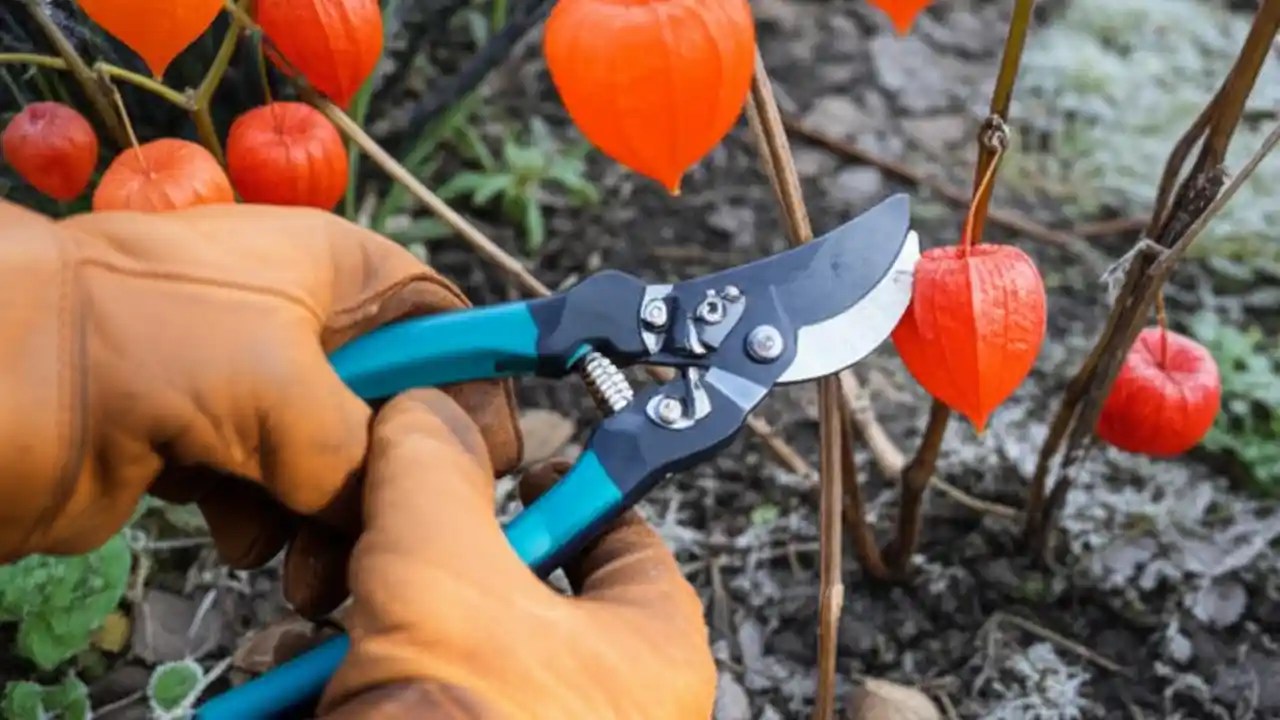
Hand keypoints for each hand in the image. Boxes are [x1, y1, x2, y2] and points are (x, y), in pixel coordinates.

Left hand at [0, 200, 520, 615]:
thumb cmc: (136, 338)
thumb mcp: (287, 390)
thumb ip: (368, 456)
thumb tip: (394, 511)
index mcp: (339, 270)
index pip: (445, 326)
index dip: (469, 392)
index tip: (480, 464)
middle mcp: (304, 324)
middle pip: (395, 412)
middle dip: (393, 483)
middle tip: (388, 538)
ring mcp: (253, 387)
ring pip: (337, 469)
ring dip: (332, 526)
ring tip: (304, 565)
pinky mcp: (210, 446)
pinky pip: (278, 499)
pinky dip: (272, 530)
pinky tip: (244, 539)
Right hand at [319, 389, 716, 718]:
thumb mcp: (441, 569)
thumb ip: (433, 472)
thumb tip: (423, 413)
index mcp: (650, 647)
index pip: (620, 530)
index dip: (556, 481)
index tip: (502, 464)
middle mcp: (609, 705)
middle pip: (514, 588)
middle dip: (422, 560)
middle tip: (372, 543)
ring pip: (450, 653)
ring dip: (368, 625)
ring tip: (310, 620)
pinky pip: (417, 707)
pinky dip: (353, 688)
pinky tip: (291, 685)